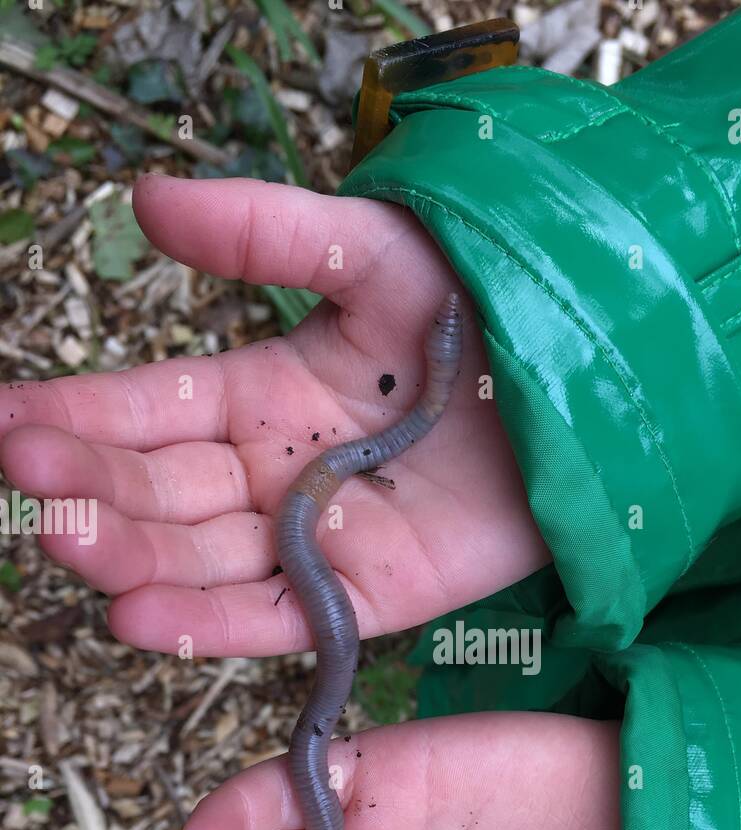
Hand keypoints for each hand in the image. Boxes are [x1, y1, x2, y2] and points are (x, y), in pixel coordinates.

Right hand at [0, 175, 549, 656]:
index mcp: (263, 393)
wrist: (587, 385)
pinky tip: (139, 616)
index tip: (10, 422)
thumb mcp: (370, 253)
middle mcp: (274, 473)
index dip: (79, 413)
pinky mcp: (368, 596)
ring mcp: (316, 540)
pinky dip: (211, 624)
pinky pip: (277, 618)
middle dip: (92, 486)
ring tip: (66, 541)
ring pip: (203, 560)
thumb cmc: (481, 310)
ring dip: (131, 557)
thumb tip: (145, 199)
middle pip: (162, 492)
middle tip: (27, 476)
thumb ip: (265, 232)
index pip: (151, 409)